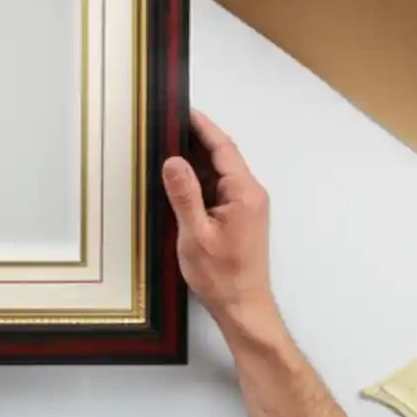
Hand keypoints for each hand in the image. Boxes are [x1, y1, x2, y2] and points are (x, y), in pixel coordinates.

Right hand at [162, 110, 274, 329]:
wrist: (243, 307)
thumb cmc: (222, 276)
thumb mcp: (195, 234)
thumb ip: (184, 195)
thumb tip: (173, 161)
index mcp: (244, 193)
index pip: (223, 148)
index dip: (203, 127)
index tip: (183, 109)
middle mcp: (250, 194)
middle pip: (222, 156)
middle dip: (196, 139)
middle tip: (166, 125)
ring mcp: (246, 205)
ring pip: (219, 172)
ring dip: (196, 160)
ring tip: (166, 146)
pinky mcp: (239, 216)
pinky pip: (218, 188)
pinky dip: (199, 179)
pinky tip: (179, 179)